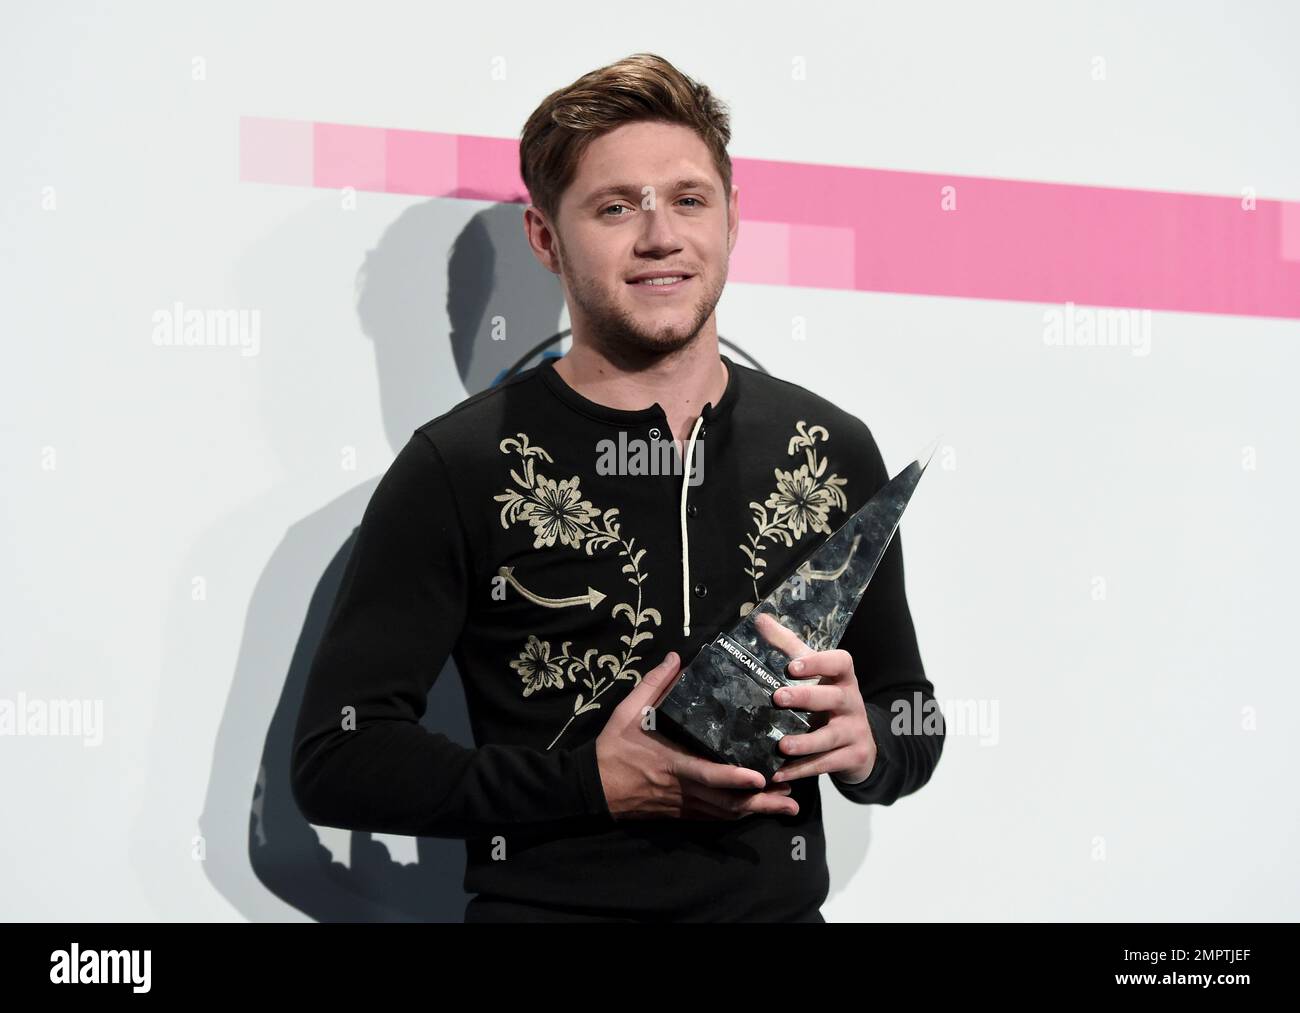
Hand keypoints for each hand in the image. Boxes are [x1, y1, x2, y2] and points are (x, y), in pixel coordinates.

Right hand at [594, 651, 799, 819]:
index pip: (708, 775)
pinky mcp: (681, 812)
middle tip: (792, 796)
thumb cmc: (613, 748)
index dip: (734, 778)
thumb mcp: (627, 712)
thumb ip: (653, 684)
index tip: (760, 776)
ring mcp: (683, 804)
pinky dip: (737, 813)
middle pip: (727, 802)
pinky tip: (757, 809)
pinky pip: (714, 817)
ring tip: (787, 803)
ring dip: (757, 810)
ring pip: (725, 812)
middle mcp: (683, 789)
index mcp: (672, 764)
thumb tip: (677, 657)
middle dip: (761, 801)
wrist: (593, 787)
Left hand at [753, 611, 877, 785]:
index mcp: (842, 678)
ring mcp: (855, 731)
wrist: (860, 743)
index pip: (839, 662)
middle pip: (833, 698)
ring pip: (831, 737)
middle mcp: (851, 702)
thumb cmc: (827, 700)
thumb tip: (760, 618)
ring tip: (782, 745)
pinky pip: (827, 765)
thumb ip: (788, 647)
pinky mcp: (853, 757)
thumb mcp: (813, 673)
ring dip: (806, 742)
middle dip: (807, 698)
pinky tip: (780, 773)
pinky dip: (803, 770)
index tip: (792, 666)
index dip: (817, 663)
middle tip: (778, 698)